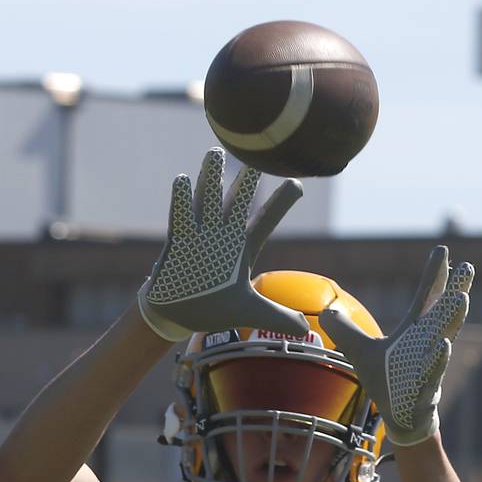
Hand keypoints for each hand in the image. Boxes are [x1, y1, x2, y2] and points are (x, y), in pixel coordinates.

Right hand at [138, 148, 308, 341]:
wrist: (177, 315)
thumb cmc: (211, 308)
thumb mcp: (248, 311)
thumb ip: (276, 315)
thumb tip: (304, 329)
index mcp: (242, 248)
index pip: (265, 220)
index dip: (280, 203)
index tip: (296, 185)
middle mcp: (222, 235)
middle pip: (237, 201)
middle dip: (247, 181)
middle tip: (258, 154)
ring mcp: (200, 235)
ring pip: (208, 200)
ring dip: (211, 178)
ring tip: (216, 152)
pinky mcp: (178, 241)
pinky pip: (180, 216)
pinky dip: (181, 200)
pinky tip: (182, 179)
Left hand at [319, 246, 473, 446]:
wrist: (402, 417)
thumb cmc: (388, 382)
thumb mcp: (361, 353)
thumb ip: (345, 331)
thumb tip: (325, 312)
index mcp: (414, 332)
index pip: (426, 299)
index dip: (434, 276)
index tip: (443, 251)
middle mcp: (427, 344)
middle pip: (443, 313)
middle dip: (455, 290)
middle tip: (467, 266)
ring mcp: (429, 366)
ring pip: (445, 338)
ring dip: (453, 318)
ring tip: (462, 297)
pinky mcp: (425, 389)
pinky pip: (433, 374)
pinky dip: (438, 360)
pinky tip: (444, 346)